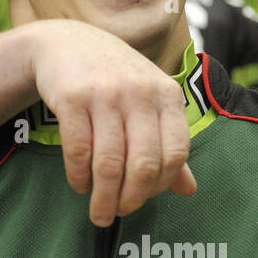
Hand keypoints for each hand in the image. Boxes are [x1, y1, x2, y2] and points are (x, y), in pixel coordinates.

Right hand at [30, 22, 196, 226]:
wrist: (67, 43)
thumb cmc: (115, 81)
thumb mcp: (149, 104)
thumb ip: (169, 146)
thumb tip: (190, 190)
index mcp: (167, 96)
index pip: (176, 153)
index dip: (161, 185)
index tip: (144, 199)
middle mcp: (140, 92)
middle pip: (144, 163)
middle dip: (131, 198)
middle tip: (119, 214)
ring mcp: (105, 93)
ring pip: (109, 162)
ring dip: (103, 196)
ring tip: (99, 213)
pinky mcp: (72, 96)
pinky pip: (78, 149)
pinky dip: (79, 176)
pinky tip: (79, 185)